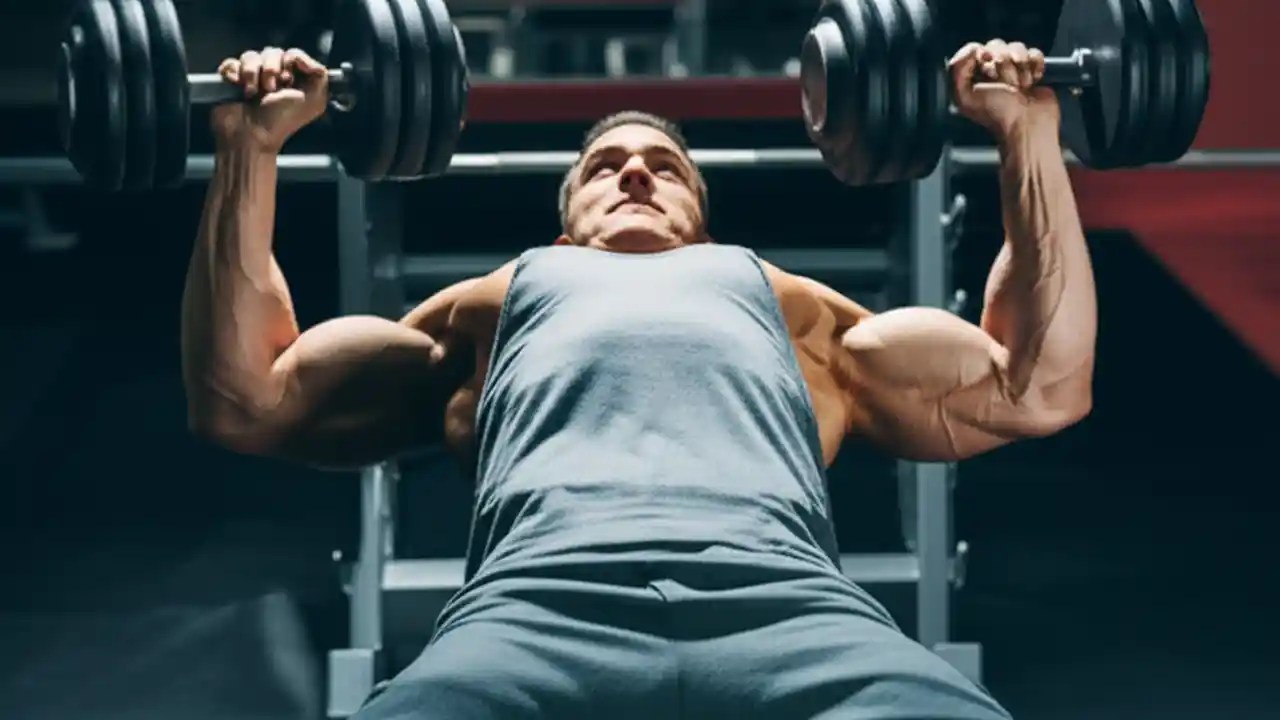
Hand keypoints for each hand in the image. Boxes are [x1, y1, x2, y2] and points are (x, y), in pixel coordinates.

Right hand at [211, 47, 329, 152]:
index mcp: (294, 79)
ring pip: (250, 55)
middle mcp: (274, 76)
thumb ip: (320, 74)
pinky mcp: (233, 79)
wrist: (252, 135)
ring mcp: (252, 77)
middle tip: (271, 89)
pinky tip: (239, 88)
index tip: (289, 79)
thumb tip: (302, 56)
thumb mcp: (314, 100)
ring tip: (254, 93)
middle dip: (271, 68)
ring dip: (252, 73)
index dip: (290, 60)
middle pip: (271, 51)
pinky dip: (234, 74)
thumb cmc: (282, 121)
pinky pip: (231, 63)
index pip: (292, 53)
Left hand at [949, 40, 1059, 140]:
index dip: (983, 55)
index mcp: (973, 75)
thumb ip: (956, 70)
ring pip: (1017, 47)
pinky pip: (1035, 53)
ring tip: (1019, 86)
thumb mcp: (965, 97)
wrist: (1027, 124)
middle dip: (1003, 64)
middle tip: (1005, 85)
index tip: (988, 70)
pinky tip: (1032, 81)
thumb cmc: (997, 114)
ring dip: (1020, 67)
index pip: (975, 48)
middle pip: (997, 44)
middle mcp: (991, 70)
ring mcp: (1013, 69)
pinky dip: (1035, 65)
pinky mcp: (1032, 69)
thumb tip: (971, 49)